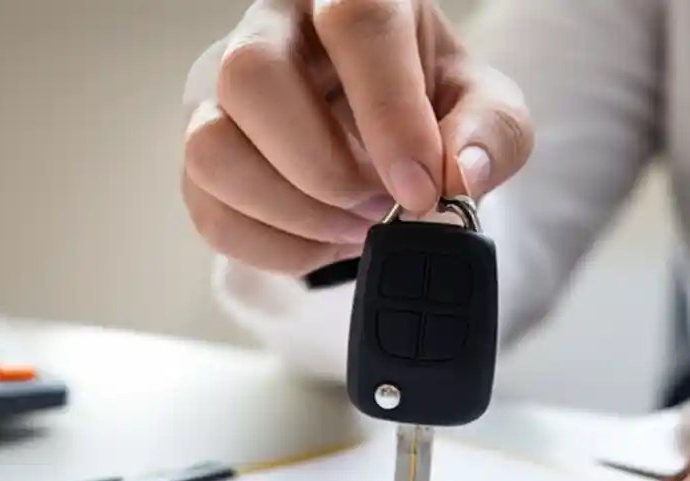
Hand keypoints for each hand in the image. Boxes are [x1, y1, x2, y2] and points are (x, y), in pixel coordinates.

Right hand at [181, 0, 533, 274]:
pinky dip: (276, 249)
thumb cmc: (423, 100)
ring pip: (211, 148)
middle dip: (323, 169)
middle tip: (379, 207)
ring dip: (291, 213)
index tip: (419, 188)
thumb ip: (490, 132)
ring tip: (352, 225)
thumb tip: (462, 175)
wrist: (374, 125)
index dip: (388, 112)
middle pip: (252, 75)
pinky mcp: (199, 156)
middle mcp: (271, 28)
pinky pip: (211, 213)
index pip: (353, 21)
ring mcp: (219, 93)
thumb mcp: (479, 105)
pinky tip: (322, 240)